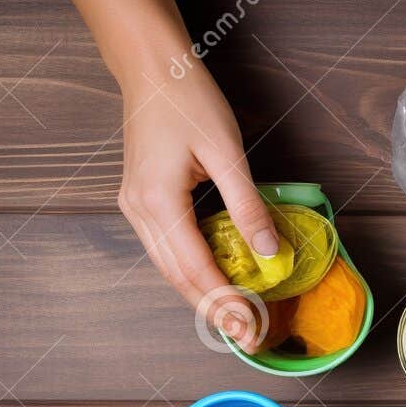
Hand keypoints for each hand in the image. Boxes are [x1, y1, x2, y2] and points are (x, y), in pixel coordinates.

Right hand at [117, 64, 278, 351]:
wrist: (152, 69)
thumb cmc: (188, 101)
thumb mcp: (226, 153)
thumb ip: (247, 206)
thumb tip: (270, 254)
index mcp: (158, 202)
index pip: (196, 269)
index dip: (225, 303)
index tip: (250, 329)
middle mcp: (139, 210)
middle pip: (178, 277)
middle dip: (213, 310)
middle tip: (246, 337)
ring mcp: (135, 206)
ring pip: (169, 267)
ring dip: (201, 296)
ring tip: (234, 320)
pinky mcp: (141, 200)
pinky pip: (167, 249)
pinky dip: (191, 272)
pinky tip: (215, 284)